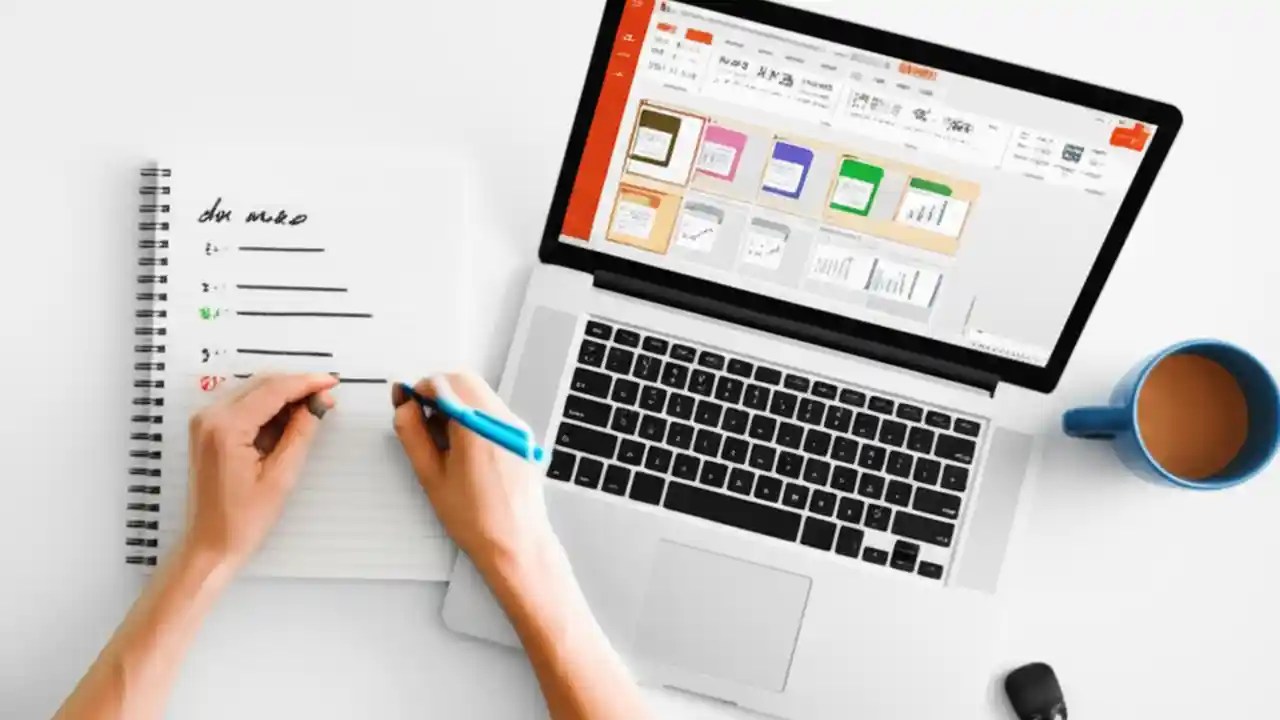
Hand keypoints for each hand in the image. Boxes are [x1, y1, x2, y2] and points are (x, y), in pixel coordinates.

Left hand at [185, 373, 337, 567]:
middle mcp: (209, 417)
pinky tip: (288, 421)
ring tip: (312, 411)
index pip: (273, 390)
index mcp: (226, 427)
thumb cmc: (241, 521)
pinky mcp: (207, 430)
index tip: (331, 382)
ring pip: (253, 391)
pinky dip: (268, 408)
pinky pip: (243, 406)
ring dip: (283, 396)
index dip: (306, 383)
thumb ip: (300, 433)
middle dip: (297, 387)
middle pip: (262, 384)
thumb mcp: (281, 477)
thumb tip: (317, 404)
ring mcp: (205, 422)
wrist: (209, 545)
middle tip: (327, 399)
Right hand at [392, 373, 554, 575]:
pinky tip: (463, 446)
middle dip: (438, 392)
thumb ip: (412, 435)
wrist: (516, 543)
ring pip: (480, 394)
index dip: (420, 388)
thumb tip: (405, 408)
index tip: (407, 402)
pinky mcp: (522, 437)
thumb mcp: (431, 476)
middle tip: (421, 418)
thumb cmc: (477, 520)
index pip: (446, 382)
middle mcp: (502, 420)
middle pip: (465, 381)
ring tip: (442, 438)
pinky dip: (473, 416)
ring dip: (456, 404)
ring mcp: (516, 427)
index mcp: (477, 427)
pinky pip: (493, 411)